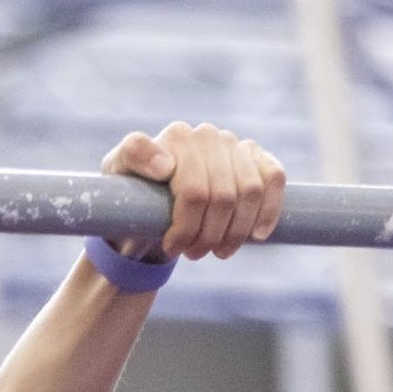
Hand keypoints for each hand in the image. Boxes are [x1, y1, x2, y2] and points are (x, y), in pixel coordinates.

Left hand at [102, 122, 286, 260]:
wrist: (150, 202)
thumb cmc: (131, 190)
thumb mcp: (118, 173)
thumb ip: (133, 156)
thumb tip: (167, 165)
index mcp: (176, 137)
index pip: (194, 191)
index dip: (186, 227)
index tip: (171, 247)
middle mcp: (207, 136)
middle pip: (223, 197)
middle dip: (209, 235)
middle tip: (192, 255)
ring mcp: (233, 145)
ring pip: (249, 192)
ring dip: (235, 231)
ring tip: (217, 251)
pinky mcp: (255, 157)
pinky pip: (274, 178)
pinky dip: (269, 208)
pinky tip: (257, 235)